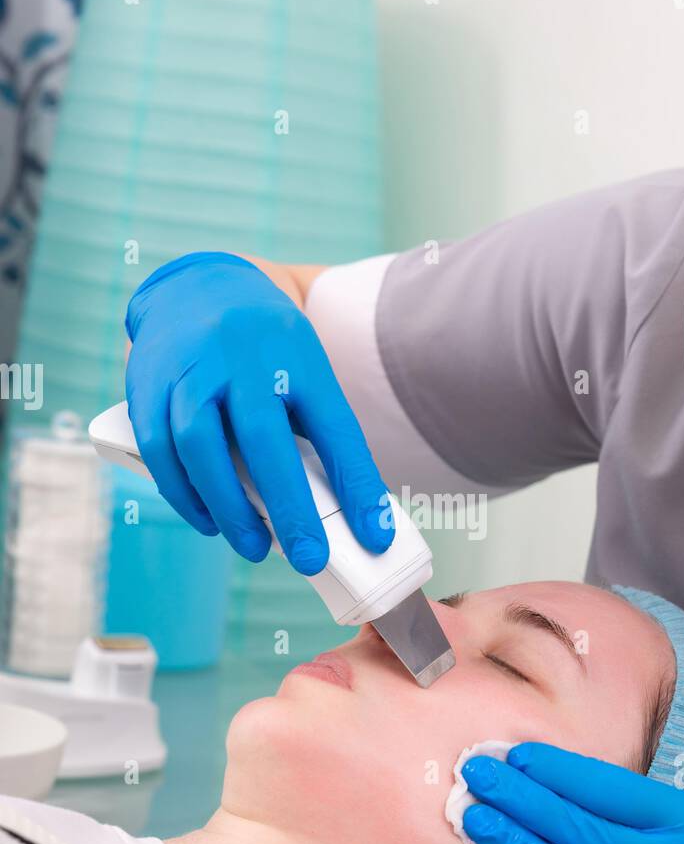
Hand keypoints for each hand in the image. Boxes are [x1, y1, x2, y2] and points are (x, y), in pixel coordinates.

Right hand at [125, 251, 393, 571]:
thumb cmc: (264, 347)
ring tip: (254, 548)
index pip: (334, 426)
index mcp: (297, 354)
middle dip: (289, 506)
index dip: (357, 485)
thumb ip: (319, 434)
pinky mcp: (148, 383)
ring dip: (228, 507)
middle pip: (264, 437)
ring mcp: (190, 367)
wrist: (197, 284)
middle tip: (309, 558)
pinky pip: (159, 448)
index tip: (376, 538)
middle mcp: (242, 357)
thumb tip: (350, 513)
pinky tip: (207, 521)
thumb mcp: (304, 371)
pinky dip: (183, 494)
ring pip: (200, 444)